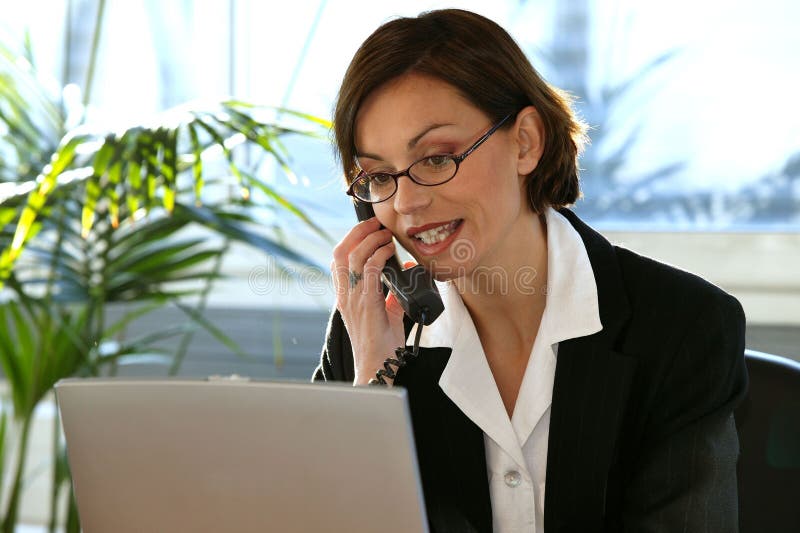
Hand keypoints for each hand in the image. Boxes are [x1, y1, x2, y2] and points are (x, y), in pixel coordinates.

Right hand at [332, 216, 406, 385]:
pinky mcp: (366, 305)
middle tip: (375, 224)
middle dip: (357, 233)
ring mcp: (353, 299)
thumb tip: (404, 271)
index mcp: (346, 296)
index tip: (367, 229)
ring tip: (385, 235)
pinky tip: (389, 252)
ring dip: (370, 241)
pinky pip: (368, 272)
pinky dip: (379, 256)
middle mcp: (345, 295)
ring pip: (353, 258)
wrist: (378, 367)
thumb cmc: (381, 344)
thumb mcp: (386, 313)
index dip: (350, 240)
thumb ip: (391, 292)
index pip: (338, 260)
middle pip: (340, 252)